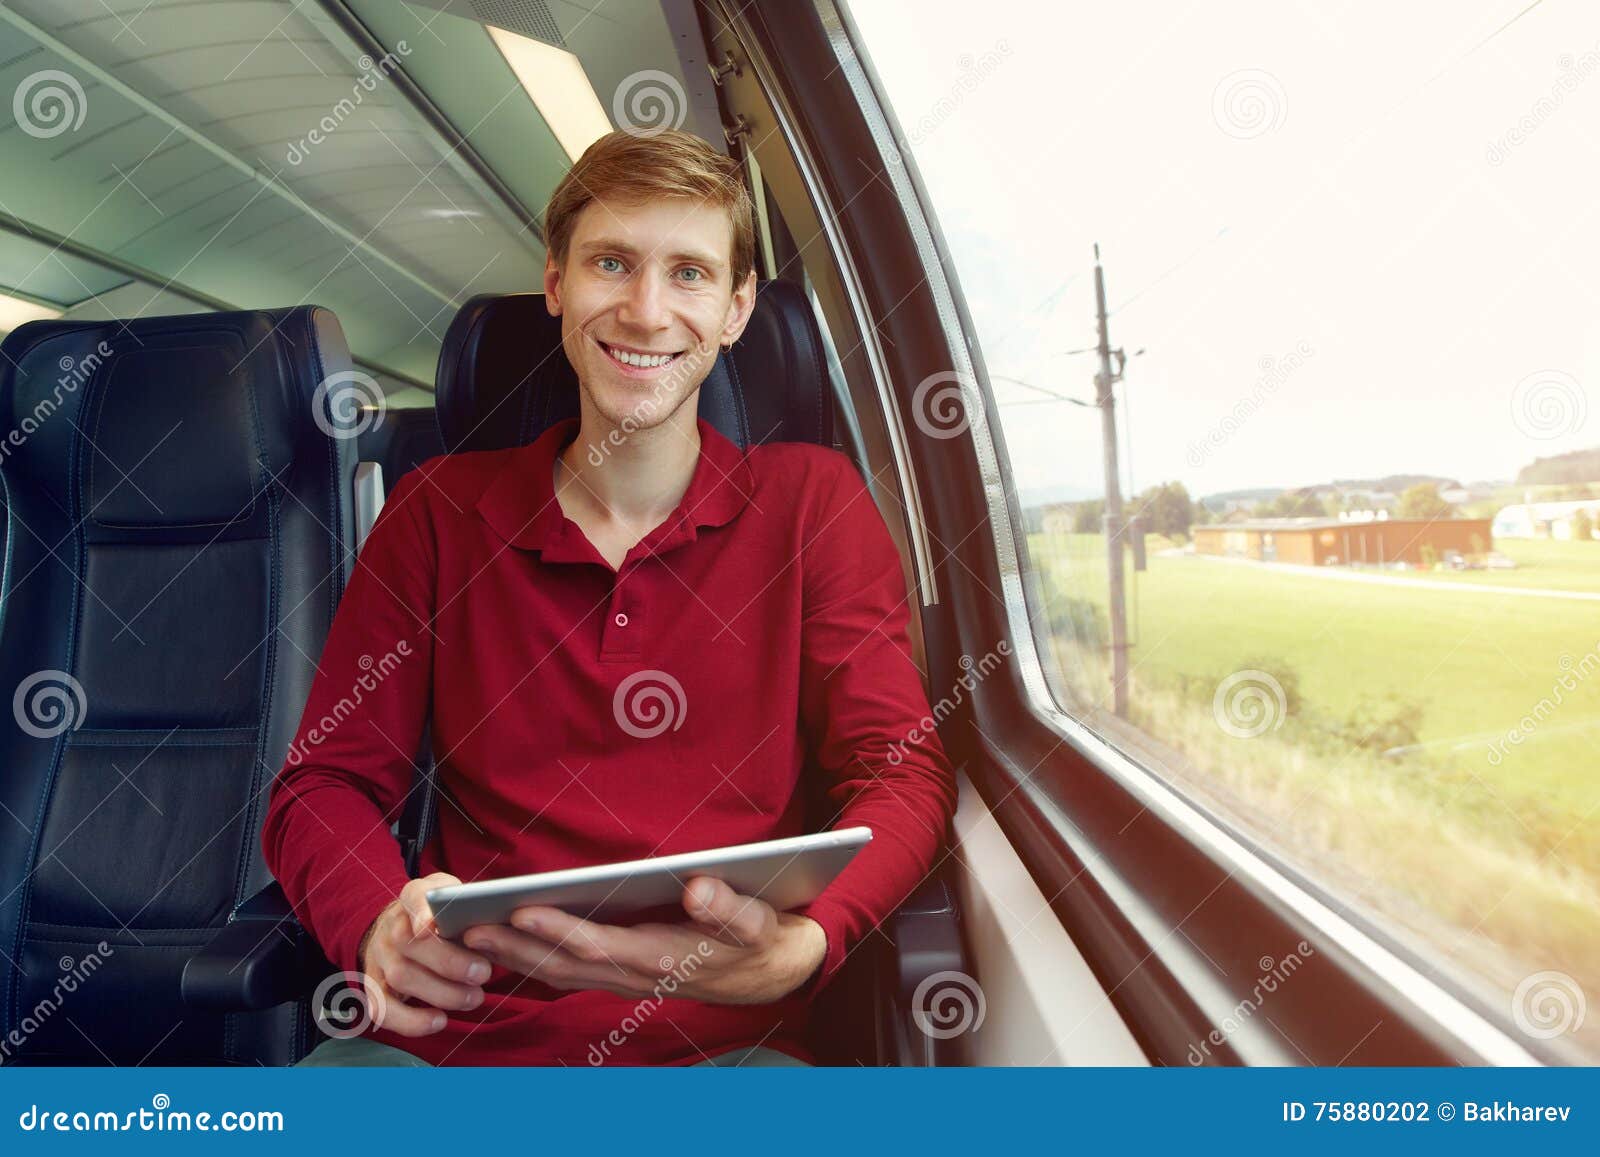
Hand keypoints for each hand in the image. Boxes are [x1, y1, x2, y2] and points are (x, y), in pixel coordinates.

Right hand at [355, 872, 493, 1036]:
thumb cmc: (445, 918)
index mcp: (416, 895)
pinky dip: (410, 1021)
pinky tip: (438, 1021)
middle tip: (483, 973)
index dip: (420, 912)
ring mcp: (380, 956)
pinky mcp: (375, 986)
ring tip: (474, 998)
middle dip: (448, 962)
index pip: (414, 896)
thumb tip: (495, 928)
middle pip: (408, 942)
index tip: (430, 926)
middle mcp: (392, 924)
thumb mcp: (459, 900)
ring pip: (400, 976)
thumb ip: (472, 909)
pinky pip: (383, 1009)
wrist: (407, 930)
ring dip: (441, 992)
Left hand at [460, 876, 826, 1005]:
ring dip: (515, 956)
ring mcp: (625, 977)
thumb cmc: (759, 939)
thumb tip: (697, 886)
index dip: (559, 929)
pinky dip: (534, 958)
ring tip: (470, 934)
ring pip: (560, 971)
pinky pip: (569, 970)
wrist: (770, 973)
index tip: (522, 910)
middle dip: (514, 947)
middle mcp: (635, 973)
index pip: (599, 945)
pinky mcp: (622, 972)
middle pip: (564, 963)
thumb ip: (729, 906)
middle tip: (467, 928)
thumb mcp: (758, 921)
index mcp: (662, 957)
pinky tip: (507, 942)